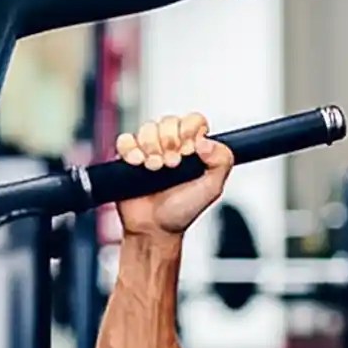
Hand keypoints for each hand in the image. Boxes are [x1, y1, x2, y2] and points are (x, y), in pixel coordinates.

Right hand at [114, 113, 234, 236]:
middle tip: (172, 164)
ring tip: (156, 168)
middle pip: (169, 121)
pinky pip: (125, 139)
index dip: (189, 131)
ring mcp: (149, 149)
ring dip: (152, 148)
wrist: (155, 227)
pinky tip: (138, 164)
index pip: (193, 120)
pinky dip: (130, 150)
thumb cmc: (183, 209)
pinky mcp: (128, 156)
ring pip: (147, 128)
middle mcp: (172, 145)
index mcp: (194, 148)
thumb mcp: (213, 187)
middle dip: (170, 142)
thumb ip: (222, 161)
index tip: (188, 151)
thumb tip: (206, 142)